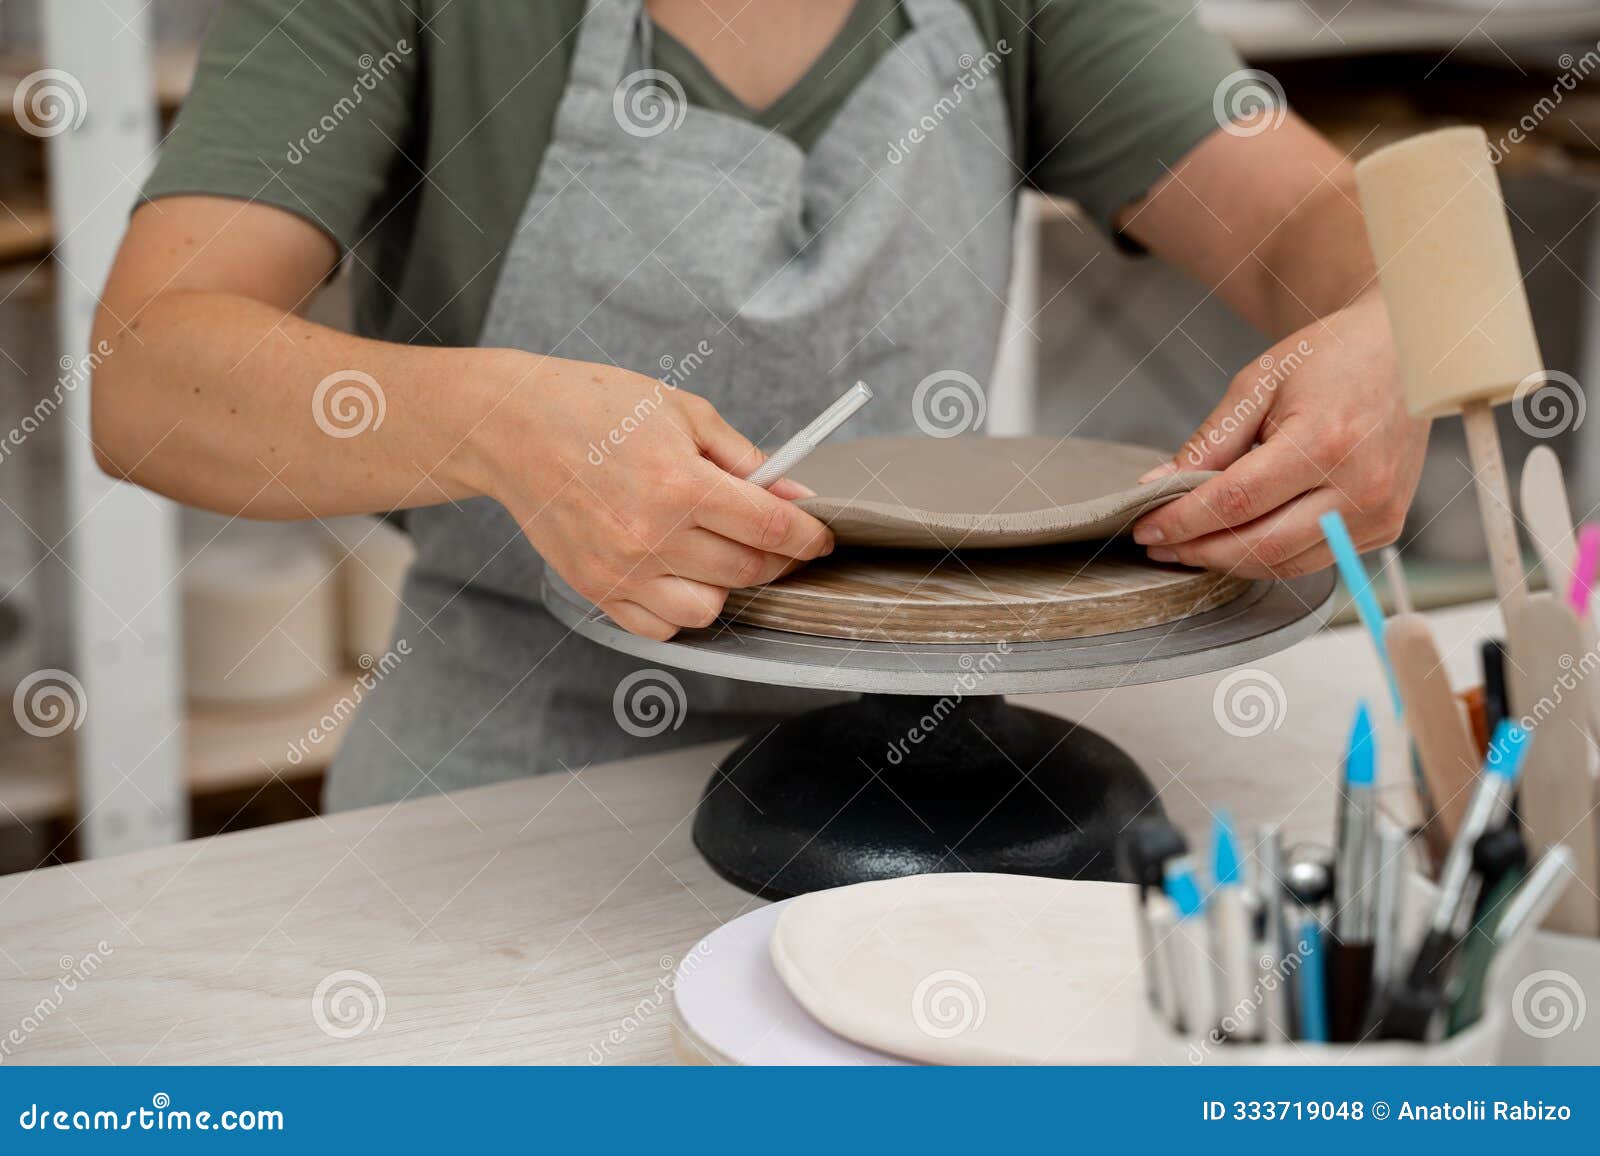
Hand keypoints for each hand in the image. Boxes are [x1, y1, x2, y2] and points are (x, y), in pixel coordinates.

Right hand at [481, 355, 833, 639]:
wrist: (512, 428)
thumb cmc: (595, 408)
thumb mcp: (683, 413)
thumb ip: (744, 458)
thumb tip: (794, 495)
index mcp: (680, 484)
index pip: (771, 528)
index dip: (809, 537)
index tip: (820, 537)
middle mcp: (652, 535)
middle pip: (748, 570)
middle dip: (777, 558)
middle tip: (776, 538)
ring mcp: (621, 570)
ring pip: (708, 609)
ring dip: (727, 586)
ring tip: (717, 552)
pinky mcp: (595, 589)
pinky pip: (659, 627)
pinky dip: (681, 610)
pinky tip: (681, 575)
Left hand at [1130, 293, 1428, 578]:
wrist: (1404, 352)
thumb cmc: (1333, 357)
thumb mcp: (1259, 383)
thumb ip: (1210, 440)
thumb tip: (1159, 485)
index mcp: (1325, 442)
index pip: (1235, 502)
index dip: (1183, 521)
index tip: (1145, 527)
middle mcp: (1360, 486)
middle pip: (1259, 545)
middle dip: (1198, 550)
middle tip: (1158, 545)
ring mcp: (1377, 513)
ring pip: (1284, 563)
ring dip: (1228, 561)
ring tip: (1187, 545)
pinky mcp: (1384, 527)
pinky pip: (1311, 559)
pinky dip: (1267, 556)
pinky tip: (1234, 541)